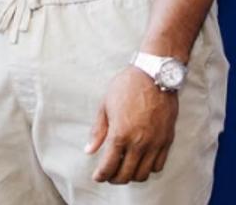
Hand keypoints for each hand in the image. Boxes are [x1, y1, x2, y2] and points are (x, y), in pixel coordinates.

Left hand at [84, 65, 178, 183]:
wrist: (155, 77)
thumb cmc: (126, 87)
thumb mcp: (105, 106)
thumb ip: (98, 131)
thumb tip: (89, 150)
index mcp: (120, 134)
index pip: (109, 165)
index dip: (101, 175)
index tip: (97, 177)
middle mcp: (139, 143)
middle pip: (126, 174)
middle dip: (115, 179)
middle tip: (109, 176)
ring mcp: (155, 143)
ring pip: (144, 173)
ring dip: (132, 176)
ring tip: (124, 170)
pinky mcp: (167, 140)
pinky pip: (158, 165)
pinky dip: (148, 169)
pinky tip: (140, 162)